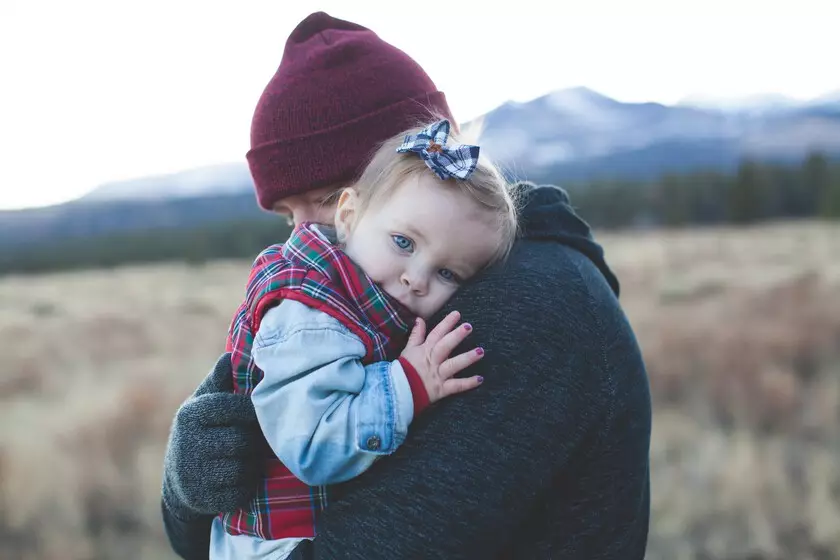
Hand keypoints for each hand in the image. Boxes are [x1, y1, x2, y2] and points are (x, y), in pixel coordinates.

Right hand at [161, 352, 265, 519]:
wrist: (179, 478)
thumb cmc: (202, 429)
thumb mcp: (204, 402)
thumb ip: (220, 380)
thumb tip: (230, 356)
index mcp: (191, 414)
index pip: (236, 408)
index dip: (253, 413)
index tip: (257, 415)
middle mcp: (188, 443)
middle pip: (243, 441)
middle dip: (254, 441)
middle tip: (257, 440)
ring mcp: (193, 474)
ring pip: (244, 467)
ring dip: (253, 463)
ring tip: (249, 457)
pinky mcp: (203, 499)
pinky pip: (241, 491)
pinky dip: (247, 485)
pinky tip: (240, 476)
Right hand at [400, 311, 484, 403]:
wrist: (398, 391)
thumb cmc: (404, 369)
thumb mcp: (408, 350)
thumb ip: (416, 335)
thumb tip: (419, 319)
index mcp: (425, 350)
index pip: (436, 334)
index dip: (446, 323)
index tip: (457, 314)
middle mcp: (433, 361)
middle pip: (445, 346)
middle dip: (456, 336)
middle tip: (468, 327)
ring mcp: (438, 375)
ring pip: (453, 365)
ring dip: (467, 358)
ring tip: (480, 351)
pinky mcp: (441, 389)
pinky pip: (456, 386)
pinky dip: (468, 383)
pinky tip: (480, 379)